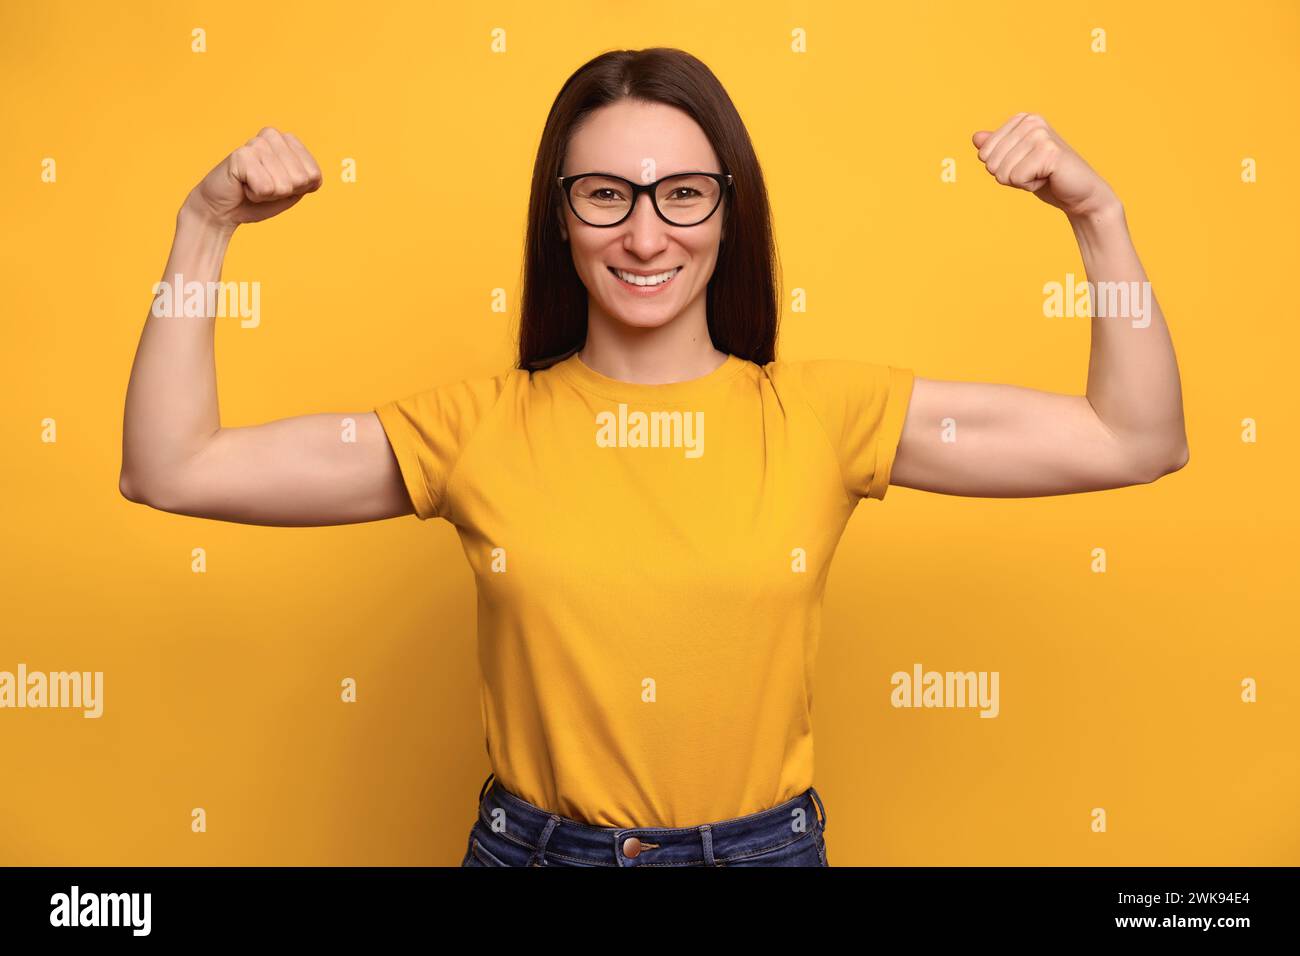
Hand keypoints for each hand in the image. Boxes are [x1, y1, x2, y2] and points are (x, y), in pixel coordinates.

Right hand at [182, 127, 322, 226]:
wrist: (223, 208)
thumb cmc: (259, 199)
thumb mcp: (293, 191)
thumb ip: (307, 180)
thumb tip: (311, 176)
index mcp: (289, 141)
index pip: (314, 175)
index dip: (298, 190)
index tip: (278, 186)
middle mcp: (273, 136)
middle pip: (301, 179)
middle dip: (283, 192)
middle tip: (263, 186)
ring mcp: (256, 143)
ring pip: (284, 185)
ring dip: (268, 194)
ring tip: (252, 185)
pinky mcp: (241, 155)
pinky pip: (266, 188)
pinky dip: (256, 195)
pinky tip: (243, 185)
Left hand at [972, 113, 1115, 217]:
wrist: (1079, 193)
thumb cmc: (1046, 177)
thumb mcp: (1016, 161)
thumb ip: (997, 148)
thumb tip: (975, 137)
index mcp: (1021, 119)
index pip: (984, 153)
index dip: (1001, 168)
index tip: (1025, 165)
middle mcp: (1031, 121)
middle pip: (991, 163)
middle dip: (1009, 176)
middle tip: (1034, 172)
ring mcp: (1041, 134)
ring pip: (1002, 172)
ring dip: (1021, 181)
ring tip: (1042, 174)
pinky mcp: (1048, 151)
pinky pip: (1017, 178)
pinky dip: (1030, 185)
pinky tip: (1048, 178)